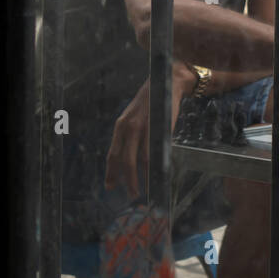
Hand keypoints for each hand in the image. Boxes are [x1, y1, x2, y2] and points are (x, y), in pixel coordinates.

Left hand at [104, 66, 194, 199]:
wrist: (168, 82)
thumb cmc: (153, 102)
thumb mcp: (136, 117)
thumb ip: (133, 135)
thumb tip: (132, 156)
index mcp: (121, 125)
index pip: (113, 153)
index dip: (111, 172)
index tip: (110, 186)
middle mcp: (127, 127)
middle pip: (124, 160)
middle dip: (126, 181)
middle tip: (130, 195)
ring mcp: (142, 128)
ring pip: (138, 160)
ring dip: (140, 178)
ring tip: (142, 190)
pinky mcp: (157, 128)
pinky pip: (153, 153)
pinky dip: (152, 168)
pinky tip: (154, 176)